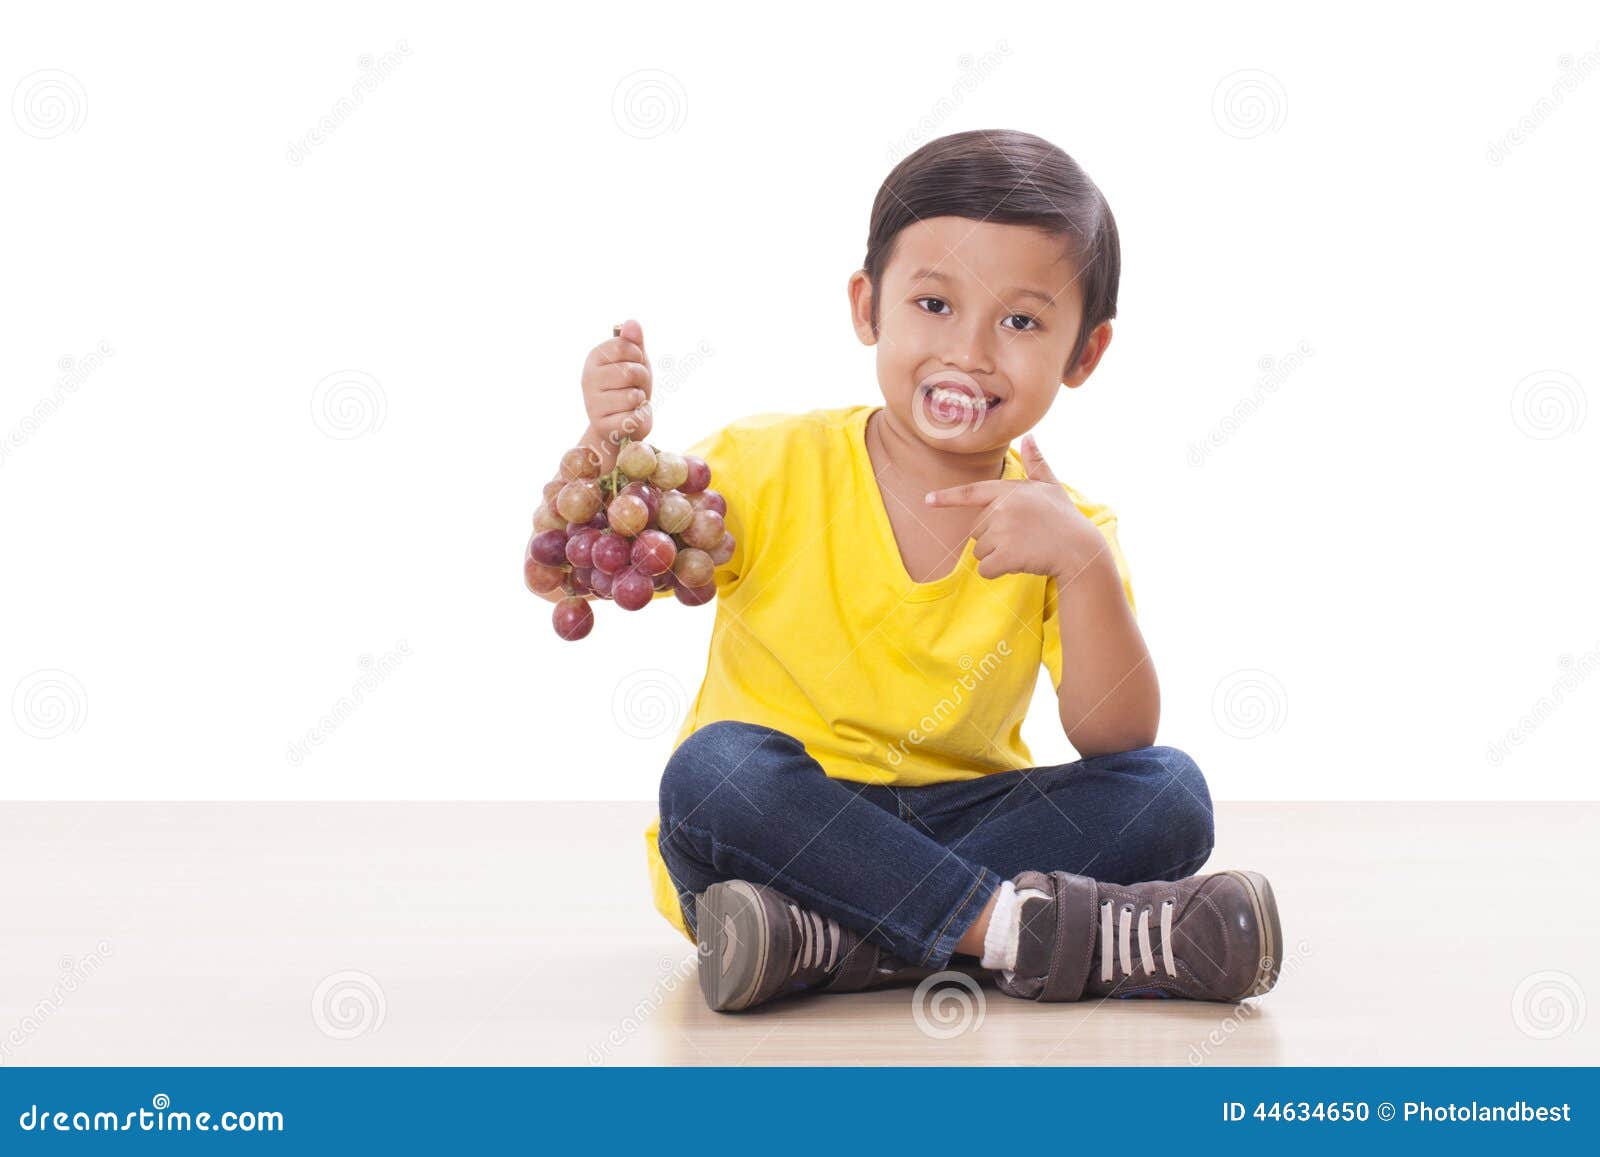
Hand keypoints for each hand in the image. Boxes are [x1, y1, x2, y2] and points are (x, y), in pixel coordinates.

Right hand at [581, 318, 652, 453]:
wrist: (624, 422)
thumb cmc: (630, 387)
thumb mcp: (635, 360)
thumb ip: (634, 341)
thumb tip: (631, 322)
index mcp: (594, 357)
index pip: (624, 346)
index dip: (637, 356)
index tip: (633, 364)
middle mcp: (588, 378)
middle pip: (630, 371)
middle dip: (641, 379)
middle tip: (634, 386)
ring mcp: (592, 403)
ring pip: (632, 396)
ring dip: (639, 400)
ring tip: (631, 403)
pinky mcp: (602, 425)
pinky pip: (632, 417)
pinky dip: (638, 418)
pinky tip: (628, 417)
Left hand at [924, 434, 1109, 580]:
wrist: (1080, 550)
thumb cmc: (1065, 518)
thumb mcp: (1051, 487)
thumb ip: (1036, 463)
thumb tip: (1030, 436)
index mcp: (1009, 491)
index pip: (971, 492)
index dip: (947, 498)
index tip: (927, 501)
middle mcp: (1002, 508)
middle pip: (976, 530)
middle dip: (993, 537)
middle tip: (1023, 536)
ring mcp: (1003, 531)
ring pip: (980, 551)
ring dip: (997, 555)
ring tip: (1025, 548)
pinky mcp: (1005, 554)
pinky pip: (986, 569)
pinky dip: (999, 571)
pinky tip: (1021, 563)